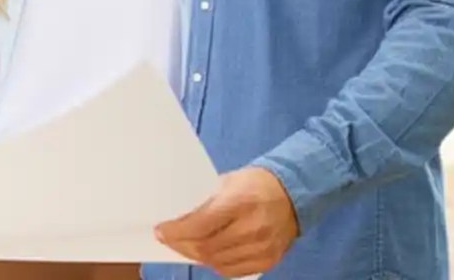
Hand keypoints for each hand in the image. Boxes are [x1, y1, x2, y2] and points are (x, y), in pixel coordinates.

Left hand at [154, 166, 299, 277]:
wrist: (293, 193)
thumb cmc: (254, 183)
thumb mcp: (226, 182)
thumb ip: (205, 202)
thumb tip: (178, 219)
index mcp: (240, 202)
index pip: (199, 226)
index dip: (176, 232)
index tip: (161, 231)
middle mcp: (253, 228)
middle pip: (206, 248)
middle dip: (181, 245)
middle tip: (169, 239)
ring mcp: (263, 247)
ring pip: (217, 262)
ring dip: (196, 256)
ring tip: (186, 246)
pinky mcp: (269, 260)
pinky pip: (233, 271)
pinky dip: (216, 264)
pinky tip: (208, 253)